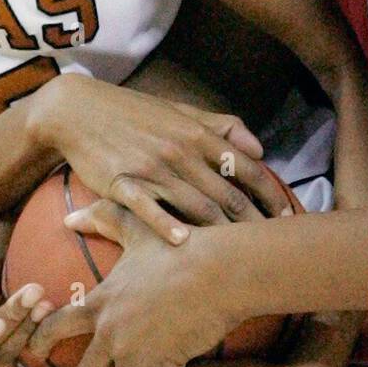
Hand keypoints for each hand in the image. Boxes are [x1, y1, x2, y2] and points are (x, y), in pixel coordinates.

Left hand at [25, 199, 241, 366]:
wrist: (215, 272)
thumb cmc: (178, 246)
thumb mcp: (136, 228)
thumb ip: (103, 219)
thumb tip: (70, 215)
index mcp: (101, 302)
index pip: (56, 325)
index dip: (40, 341)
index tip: (32, 355)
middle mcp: (110, 332)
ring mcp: (134, 354)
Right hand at [30, 72, 291, 243]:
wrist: (77, 110)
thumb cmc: (133, 113)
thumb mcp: (180, 112)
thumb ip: (221, 127)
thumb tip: (260, 148)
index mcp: (197, 134)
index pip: (247, 167)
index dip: (272, 193)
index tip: (290, 216)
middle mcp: (180, 151)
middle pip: (227, 194)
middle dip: (256, 223)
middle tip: (277, 247)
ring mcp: (151, 168)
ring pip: (196, 205)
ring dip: (223, 233)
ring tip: (245, 256)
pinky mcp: (121, 182)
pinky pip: (148, 208)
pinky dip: (167, 225)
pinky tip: (184, 243)